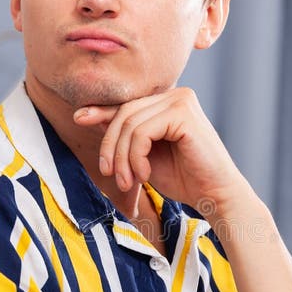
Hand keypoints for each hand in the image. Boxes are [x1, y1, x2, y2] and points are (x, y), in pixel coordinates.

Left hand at [73, 88, 245, 213]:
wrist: (214, 196)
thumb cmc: (183, 178)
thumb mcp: (143, 155)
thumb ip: (123, 136)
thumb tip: (85, 115)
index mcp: (168, 102)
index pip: (127, 105)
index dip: (101, 112)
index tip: (78, 118)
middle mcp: (175, 95)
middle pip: (124, 113)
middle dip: (111, 147)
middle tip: (111, 175)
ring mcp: (181, 100)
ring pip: (130, 124)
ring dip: (122, 158)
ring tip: (128, 182)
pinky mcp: (183, 113)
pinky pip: (142, 132)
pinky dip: (136, 157)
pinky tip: (146, 175)